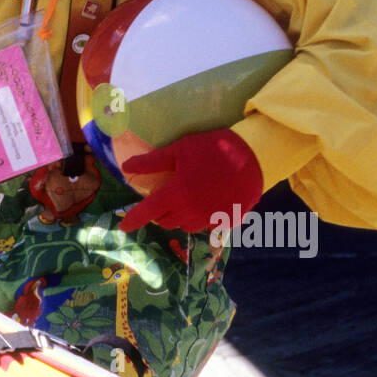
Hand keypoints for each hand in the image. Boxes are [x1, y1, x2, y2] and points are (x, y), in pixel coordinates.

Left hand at [117, 128, 262, 234]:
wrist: (253, 156)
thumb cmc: (213, 149)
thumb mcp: (179, 149)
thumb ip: (152, 162)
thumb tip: (126, 167)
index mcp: (176, 194)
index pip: (147, 212)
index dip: (133, 220)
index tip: (123, 227)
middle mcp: (191, 211)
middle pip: (166, 221)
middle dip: (159, 214)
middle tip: (161, 200)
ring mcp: (210, 218)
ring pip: (186, 226)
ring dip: (179, 217)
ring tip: (183, 201)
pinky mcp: (226, 220)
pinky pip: (206, 225)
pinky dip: (200, 217)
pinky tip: (206, 203)